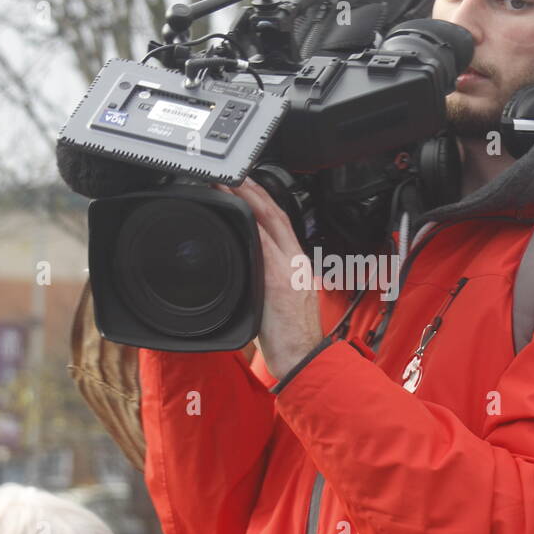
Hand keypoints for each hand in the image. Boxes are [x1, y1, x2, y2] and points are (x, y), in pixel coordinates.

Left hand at [217, 177, 323, 380]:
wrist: (304, 358)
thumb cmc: (292, 338)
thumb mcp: (284, 302)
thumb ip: (267, 280)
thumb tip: (246, 273)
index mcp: (299, 266)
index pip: (284, 224)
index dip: (266, 202)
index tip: (250, 188)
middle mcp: (296, 262)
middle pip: (278, 216)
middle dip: (257, 192)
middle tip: (237, 175)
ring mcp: (288, 270)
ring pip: (270, 224)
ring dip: (248, 202)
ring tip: (229, 186)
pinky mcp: (276, 281)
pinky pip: (262, 245)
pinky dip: (250, 226)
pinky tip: (237, 213)